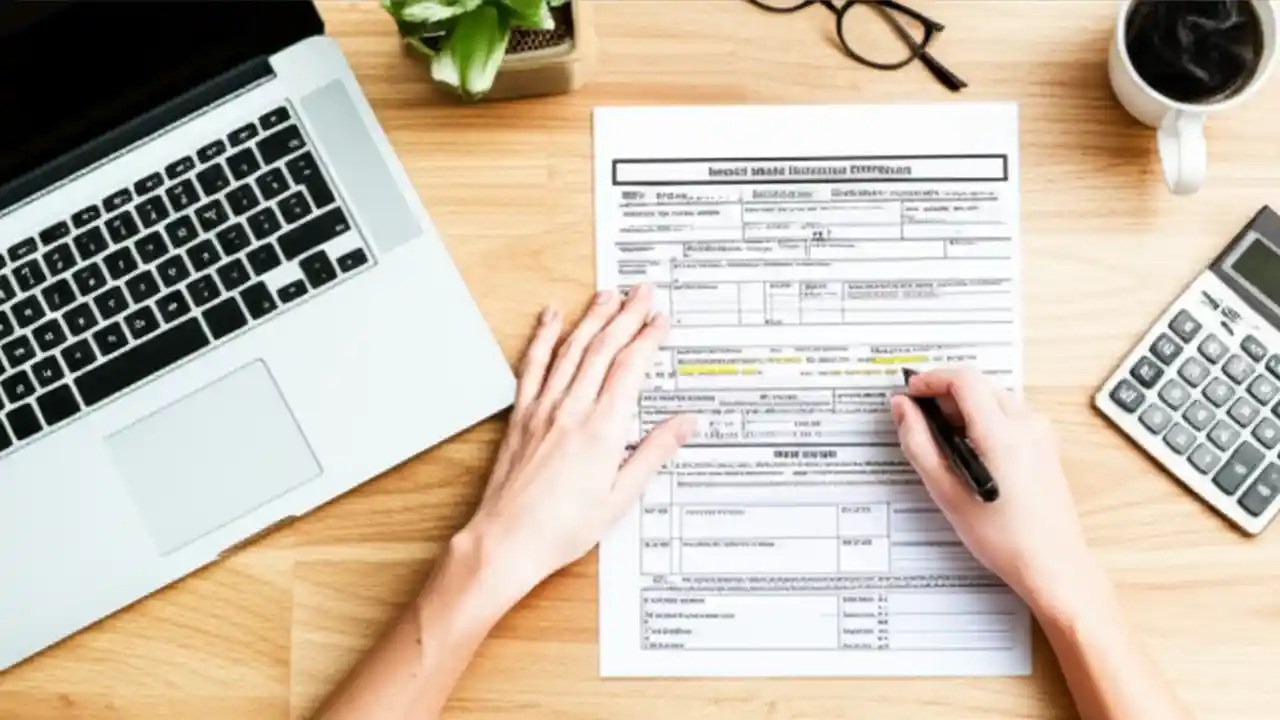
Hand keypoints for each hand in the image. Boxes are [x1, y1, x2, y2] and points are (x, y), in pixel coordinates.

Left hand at [460, 285, 696, 604]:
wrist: (507, 539)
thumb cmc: (562, 528)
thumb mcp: (620, 497)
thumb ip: (653, 453)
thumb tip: (685, 424)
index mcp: (602, 429)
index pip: (631, 368)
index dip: (648, 339)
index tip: (661, 320)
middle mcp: (572, 409)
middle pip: (604, 348)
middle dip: (626, 315)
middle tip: (642, 292)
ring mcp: (543, 408)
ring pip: (572, 349)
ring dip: (592, 318)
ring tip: (608, 295)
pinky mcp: (521, 415)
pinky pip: (533, 365)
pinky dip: (543, 337)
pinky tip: (551, 317)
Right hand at [889, 369, 1103, 616]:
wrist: (1052, 564)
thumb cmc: (1004, 538)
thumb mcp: (946, 492)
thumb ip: (919, 443)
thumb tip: (903, 409)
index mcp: (1002, 433)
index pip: (963, 380)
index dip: (930, 380)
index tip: (910, 394)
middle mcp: (1027, 425)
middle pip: (978, 385)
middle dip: (944, 394)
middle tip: (918, 418)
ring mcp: (1041, 433)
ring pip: (993, 398)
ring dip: (964, 408)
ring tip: (942, 440)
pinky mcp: (1046, 444)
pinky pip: (1009, 415)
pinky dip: (983, 421)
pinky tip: (969, 451)